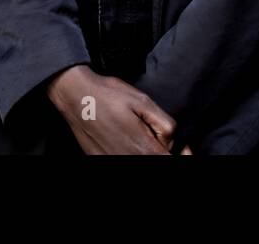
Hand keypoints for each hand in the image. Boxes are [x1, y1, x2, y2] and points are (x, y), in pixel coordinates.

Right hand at [46, 64, 188, 154]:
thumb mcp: (143, 101)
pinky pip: (119, 159)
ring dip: (144, 153)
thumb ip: (165, 125)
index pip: (169, 161)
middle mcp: (128, 159)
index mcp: (143, 147)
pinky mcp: (99, 160)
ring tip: (139, 138)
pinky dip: (127, 153)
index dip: (180, 156)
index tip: (183, 150)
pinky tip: (124, 141)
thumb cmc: (108, 95)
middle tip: (158, 140)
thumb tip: (176, 144)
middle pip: (155, 162)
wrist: (74, 95)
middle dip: (161, 152)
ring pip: (137, 161)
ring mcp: (112, 160)